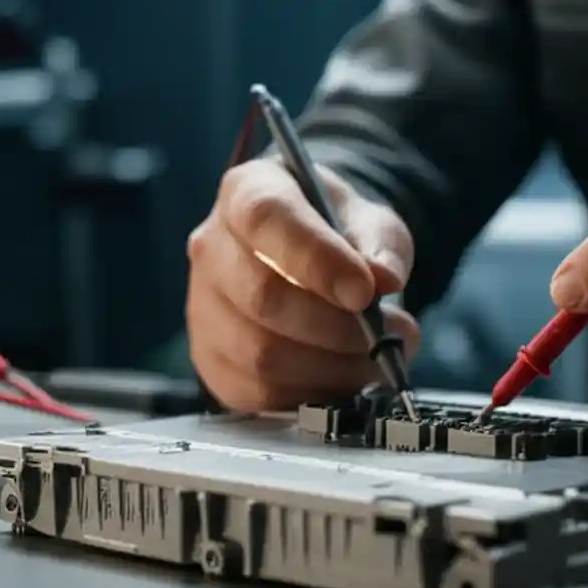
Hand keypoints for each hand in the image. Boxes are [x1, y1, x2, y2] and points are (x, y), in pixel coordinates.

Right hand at [186, 158, 419, 411]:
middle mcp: (211, 248)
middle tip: (385, 334)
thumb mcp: (369, 220)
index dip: (316, 259)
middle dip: (334, 326)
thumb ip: (380, 243)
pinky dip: (310, 394)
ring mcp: (202, 308)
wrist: (307, 259)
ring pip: (259, 354)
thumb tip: (384, 278)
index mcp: (246, 193)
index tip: (365, 291)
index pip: (266, 220)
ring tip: (374, 360)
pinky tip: (341, 378)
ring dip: (329, 368)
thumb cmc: (335, 233)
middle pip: (261, 297)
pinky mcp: (211, 359)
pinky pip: (257, 392)